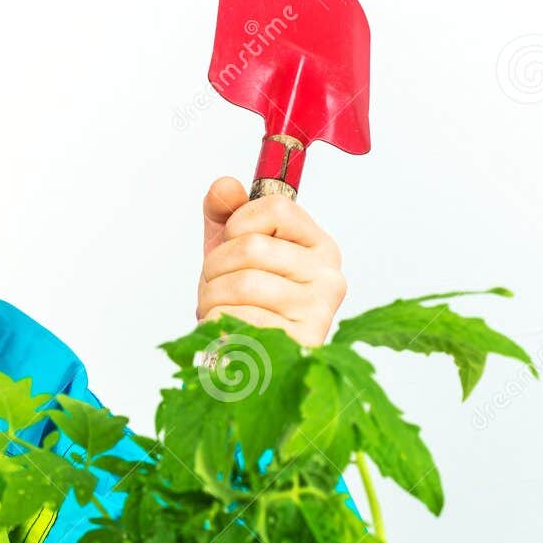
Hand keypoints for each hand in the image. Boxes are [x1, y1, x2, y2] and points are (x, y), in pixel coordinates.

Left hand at [197, 177, 346, 348]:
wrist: (246, 355)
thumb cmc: (241, 299)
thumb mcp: (228, 247)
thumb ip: (224, 212)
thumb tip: (224, 186)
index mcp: (318, 246)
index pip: (277, 208)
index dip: (239, 222)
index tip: (233, 240)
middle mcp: (329, 276)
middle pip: (252, 247)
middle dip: (215, 266)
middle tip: (216, 283)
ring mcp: (320, 311)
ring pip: (243, 284)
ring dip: (213, 296)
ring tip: (220, 307)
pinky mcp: (301, 344)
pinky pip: (242, 319)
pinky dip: (220, 322)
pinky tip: (228, 330)